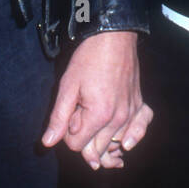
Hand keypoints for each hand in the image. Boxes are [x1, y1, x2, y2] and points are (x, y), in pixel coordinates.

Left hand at [41, 31, 152, 169]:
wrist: (113, 37)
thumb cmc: (88, 59)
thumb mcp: (68, 86)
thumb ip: (59, 118)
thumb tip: (48, 143)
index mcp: (99, 116)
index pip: (78, 146)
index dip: (68, 133)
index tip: (70, 114)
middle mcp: (119, 119)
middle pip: (97, 150)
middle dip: (84, 138)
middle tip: (81, 113)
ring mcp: (132, 112)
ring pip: (116, 144)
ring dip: (103, 140)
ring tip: (95, 121)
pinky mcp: (139, 105)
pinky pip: (140, 129)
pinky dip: (133, 136)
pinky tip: (125, 140)